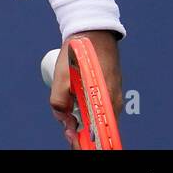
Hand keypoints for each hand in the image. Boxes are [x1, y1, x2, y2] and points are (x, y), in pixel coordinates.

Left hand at [50, 30, 121, 148]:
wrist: (92, 31)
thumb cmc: (79, 52)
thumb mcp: (63, 75)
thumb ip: (59, 99)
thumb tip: (63, 119)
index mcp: (106, 100)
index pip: (101, 133)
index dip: (87, 141)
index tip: (74, 141)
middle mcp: (114, 102)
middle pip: (100, 127)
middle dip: (83, 133)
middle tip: (67, 130)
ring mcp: (113, 96)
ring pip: (99, 117)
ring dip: (85, 122)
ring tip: (69, 121)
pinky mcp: (110, 90)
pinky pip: (101, 107)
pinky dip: (90, 112)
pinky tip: (77, 110)